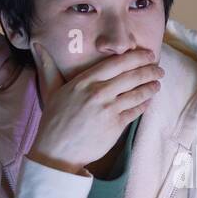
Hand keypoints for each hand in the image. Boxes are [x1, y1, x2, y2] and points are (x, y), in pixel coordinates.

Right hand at [27, 42, 163, 174]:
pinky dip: (144, 104)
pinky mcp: (116, 126)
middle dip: (150, 70)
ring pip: (138, 93)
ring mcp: (109, 109)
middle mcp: (98, 92)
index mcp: (84, 81)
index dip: (136, 57)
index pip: (117, 63)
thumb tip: (38, 46)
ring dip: (151, 87)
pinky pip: (135, 111)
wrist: (57, 152)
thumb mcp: (50, 90)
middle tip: (158, 69)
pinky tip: (149, 100)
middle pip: (132, 76)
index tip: (147, 54)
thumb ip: (49, 67)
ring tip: (157, 83)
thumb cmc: (54, 120)